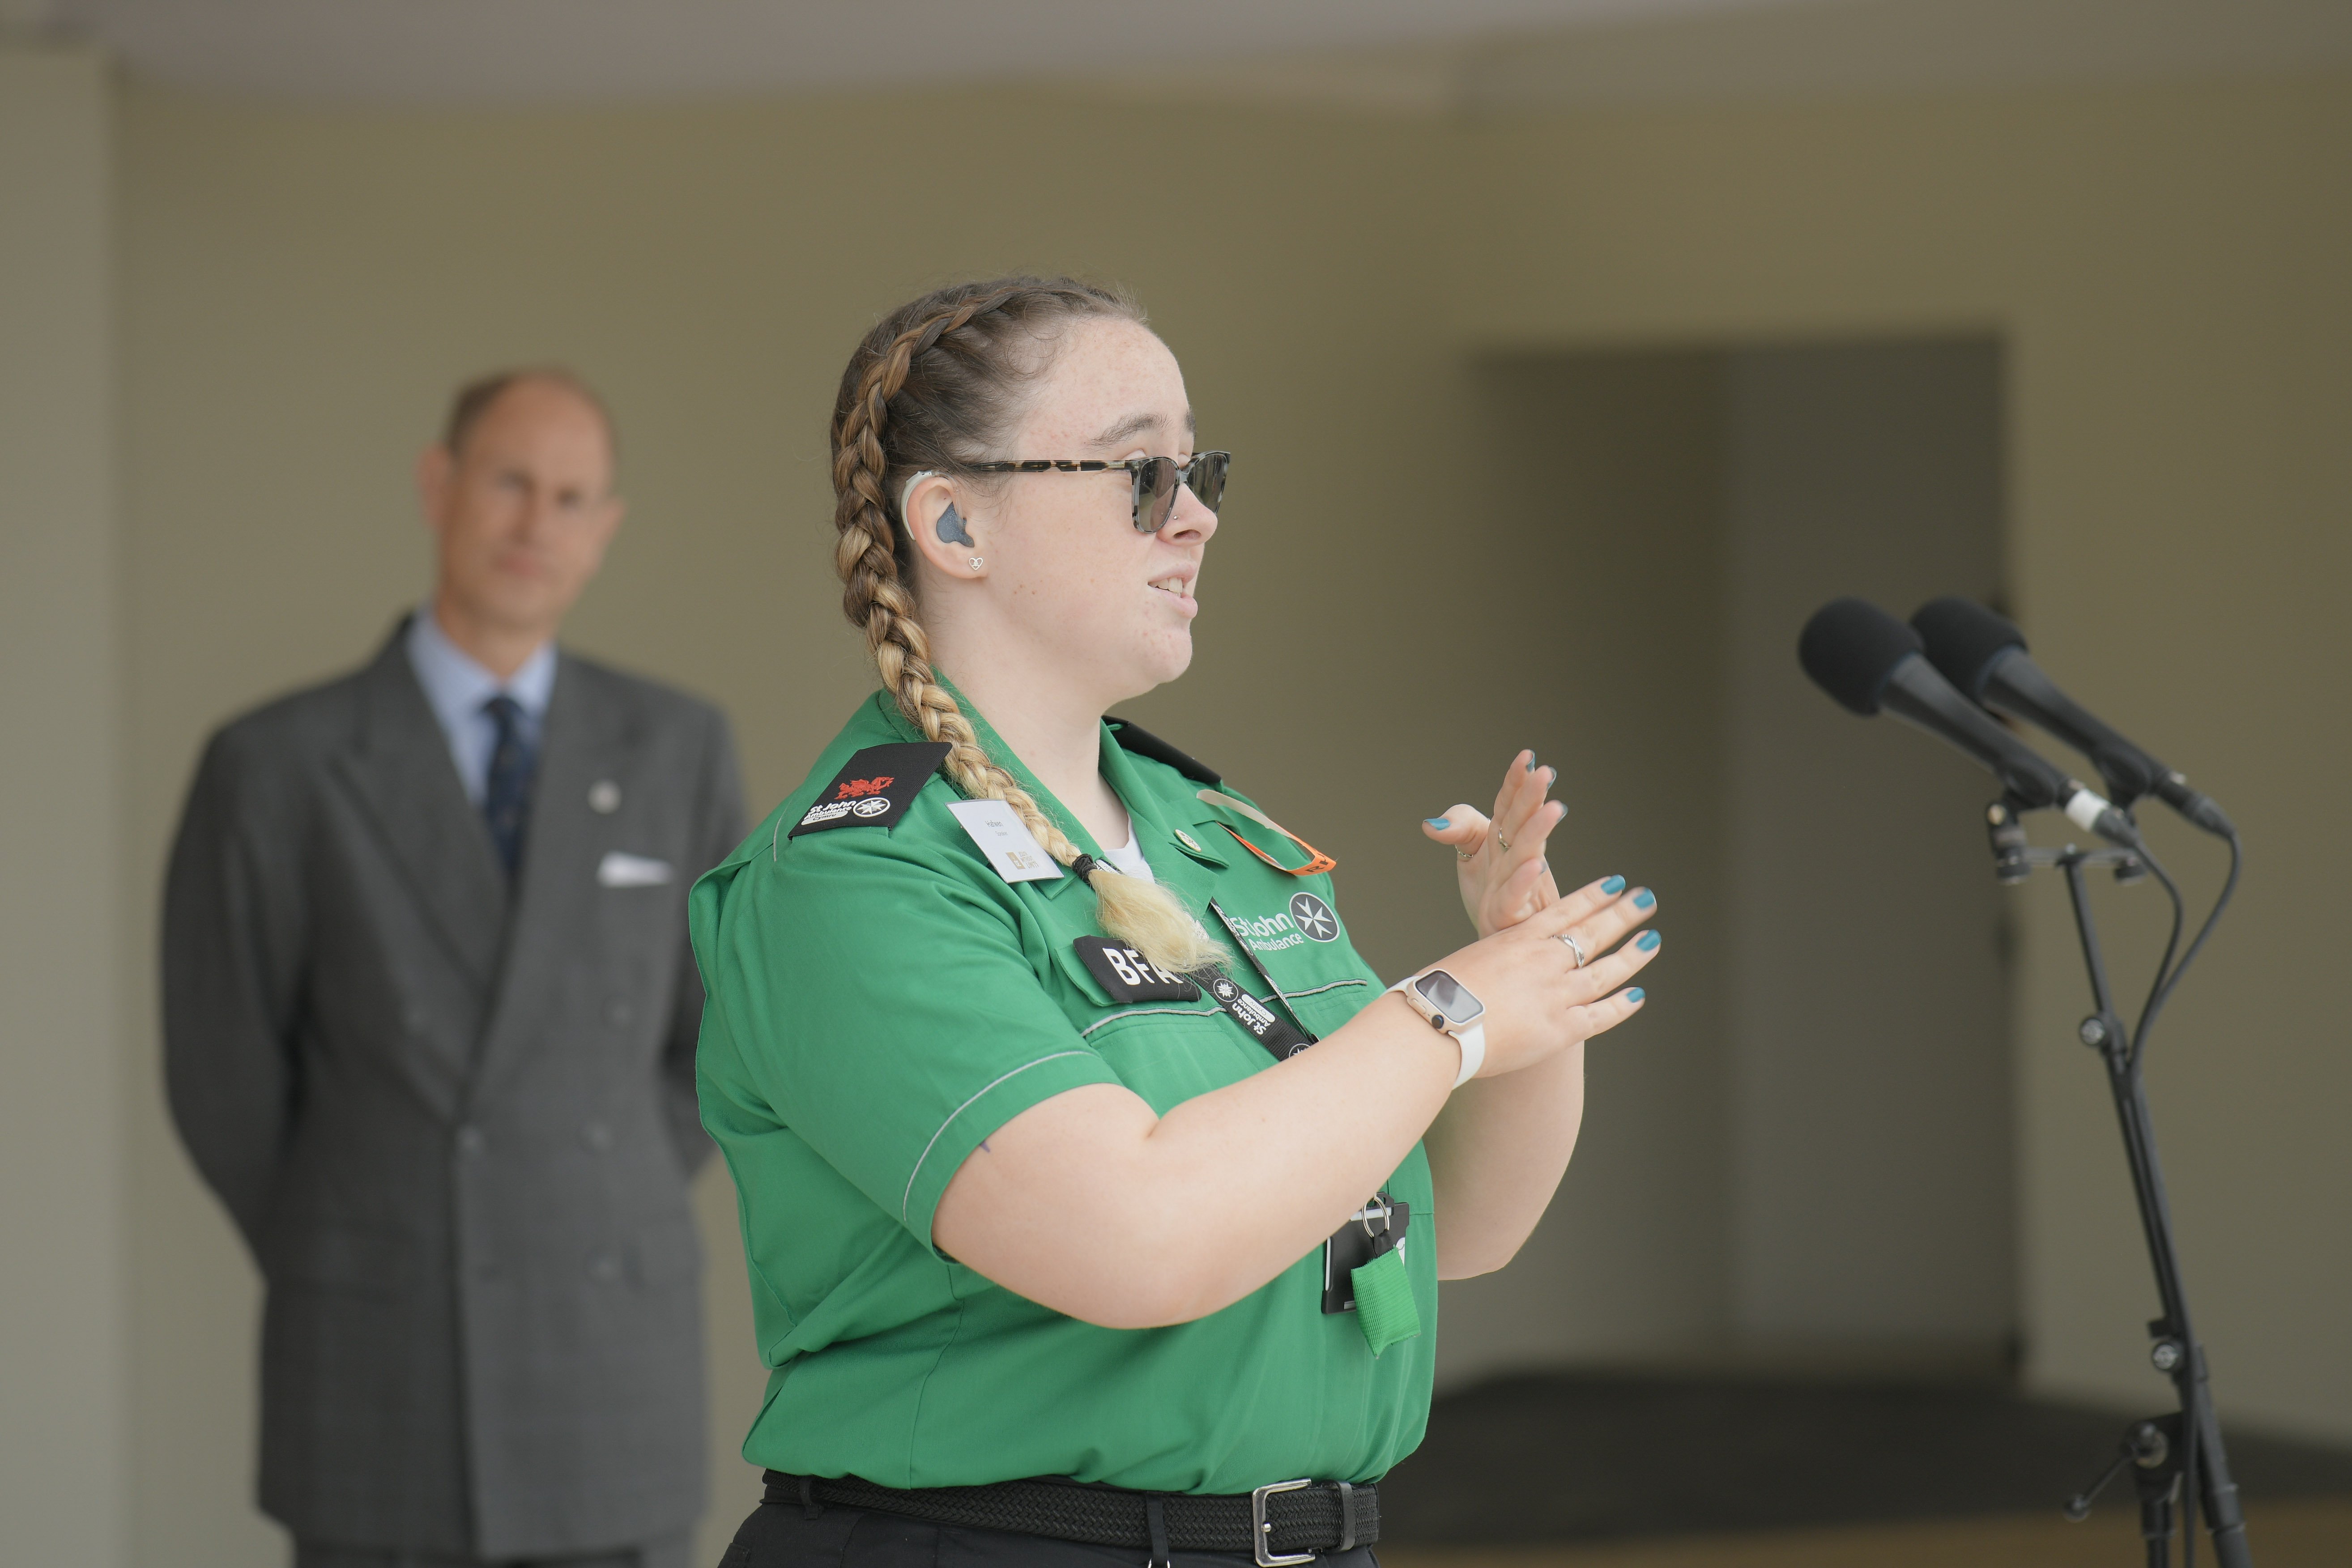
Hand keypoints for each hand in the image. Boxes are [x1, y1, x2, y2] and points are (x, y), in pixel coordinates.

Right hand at [1407, 874, 1660, 1077]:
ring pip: (1606, 971)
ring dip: (1633, 954)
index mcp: (1518, 939)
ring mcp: (1556, 994)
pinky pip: (1600, 1015)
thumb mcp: (1466, 964)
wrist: (1436, 1024)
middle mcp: (1543, 961)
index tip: (1614, 883)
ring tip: (1652, 939)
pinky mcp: (1560, 1030)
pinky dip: (1621, 1006)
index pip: (1565, 910)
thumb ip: (1492, 964)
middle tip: (1646, 899)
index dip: (1593, 896)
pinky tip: (1638, 996)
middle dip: (1623, 914)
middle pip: (1593, 932)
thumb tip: (1496, 973)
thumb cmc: (1436, 993)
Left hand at [1422, 750, 1566, 937]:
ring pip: (1528, 853)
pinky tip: (1534, 865)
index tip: (1526, 757)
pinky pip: (1517, 895)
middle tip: (1545, 773)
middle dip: (1533, 797)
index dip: (1516, 781)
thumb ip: (1458, 827)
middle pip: (1522, 822)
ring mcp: (1517, 882)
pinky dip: (1524, 881)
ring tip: (1552, 808)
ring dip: (1539, 831)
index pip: (1508, 803)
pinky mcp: (1511, 912)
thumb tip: (1431, 824)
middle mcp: (1515, 854)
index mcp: (1504, 835)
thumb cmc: (1489, 888)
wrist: (1493, 931)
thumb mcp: (1469, 850)